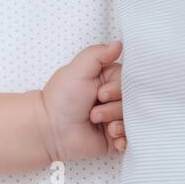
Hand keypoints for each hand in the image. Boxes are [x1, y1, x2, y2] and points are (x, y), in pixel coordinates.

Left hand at [38, 40, 125, 160]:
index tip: (100, 93)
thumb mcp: (77, 70)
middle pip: (135, 102)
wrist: (49, 129)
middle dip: (115, 107)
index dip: (118, 89)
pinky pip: (133, 139)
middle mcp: (115, 100)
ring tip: (94, 121)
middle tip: (93, 112)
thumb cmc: (60, 98)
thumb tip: (119, 44)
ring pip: (134, 120)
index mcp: (109, 81)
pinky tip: (111, 136)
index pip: (131, 83)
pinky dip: (124, 139)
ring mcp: (116, 119)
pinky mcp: (116, 139)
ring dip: (116, 122)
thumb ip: (97, 54)